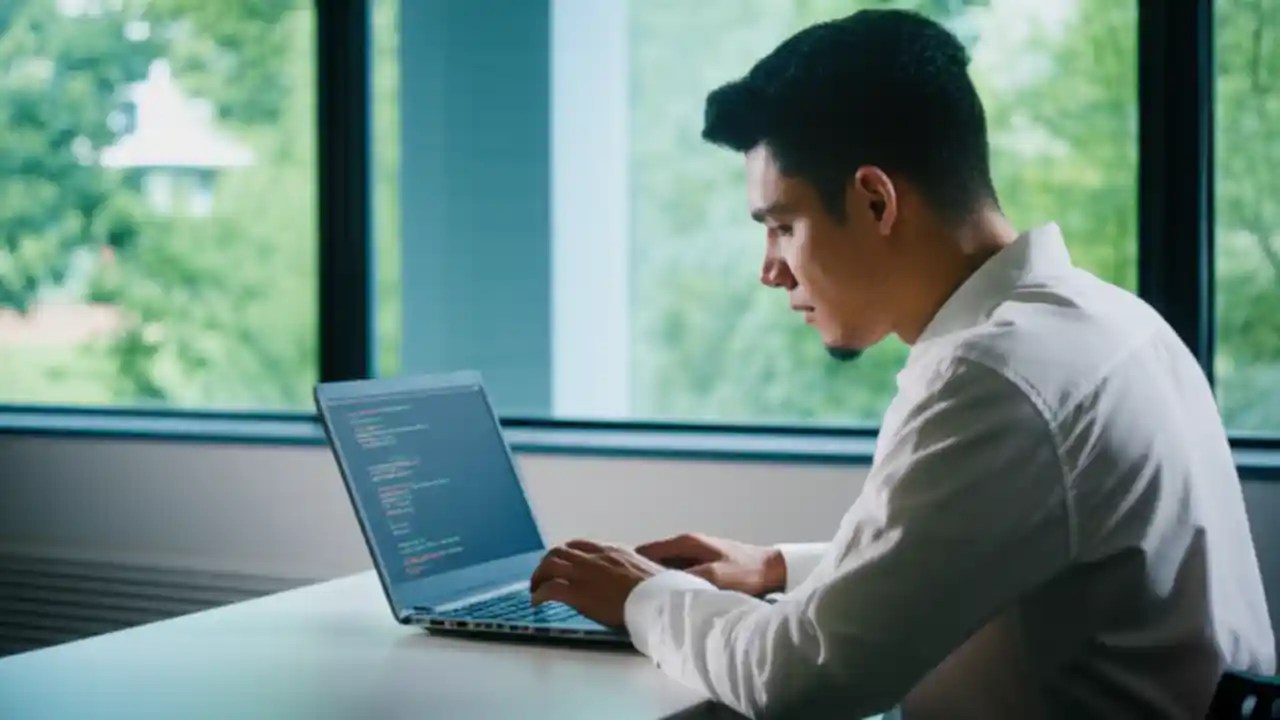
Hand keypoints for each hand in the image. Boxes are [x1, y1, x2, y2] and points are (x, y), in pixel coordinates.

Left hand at [529, 539, 666, 627]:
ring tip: (536, 588)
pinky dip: (539, 594)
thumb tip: (632, 578)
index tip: (564, 562)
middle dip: (548, 562)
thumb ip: (631, 569)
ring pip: (550, 564)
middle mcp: (595, 557)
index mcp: (613, 551)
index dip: (568, 553)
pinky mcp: (578, 593)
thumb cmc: (658, 591)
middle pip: (560, 551)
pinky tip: (537, 601)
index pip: (581, 545)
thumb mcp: (646, 570)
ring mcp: (585, 573)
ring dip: (539, 576)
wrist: (658, 601)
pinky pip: (550, 589)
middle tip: (544, 575)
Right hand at [635, 533, 785, 595]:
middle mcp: (686, 544)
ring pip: (664, 566)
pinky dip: (668, 582)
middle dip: (639, 573)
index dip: (629, 563)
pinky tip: (666, 596)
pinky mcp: (702, 563)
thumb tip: (662, 590)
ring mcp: (694, 553)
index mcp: (685, 543)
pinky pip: (676, 571)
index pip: (645, 550)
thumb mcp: (715, 577)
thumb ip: (688, 581)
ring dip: (655, 579)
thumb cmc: (745, 571)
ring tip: (642, 597)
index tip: (616, 577)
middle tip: (626, 592)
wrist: (772, 569)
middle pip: (652, 558)